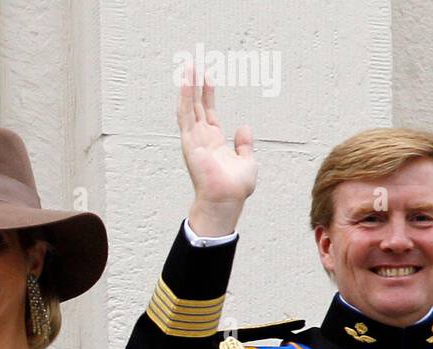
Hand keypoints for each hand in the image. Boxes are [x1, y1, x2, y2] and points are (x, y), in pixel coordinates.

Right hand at [177, 63, 255, 236]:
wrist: (226, 200)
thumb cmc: (235, 188)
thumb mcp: (247, 161)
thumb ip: (245, 144)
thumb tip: (244, 128)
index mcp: (214, 143)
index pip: (208, 112)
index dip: (208, 94)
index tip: (208, 76)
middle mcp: (201, 139)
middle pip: (195, 106)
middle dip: (194, 85)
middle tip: (193, 63)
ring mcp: (194, 140)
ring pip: (188, 107)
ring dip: (187, 86)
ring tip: (188, 65)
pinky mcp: (190, 141)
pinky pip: (186, 114)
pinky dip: (185, 97)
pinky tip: (186, 81)